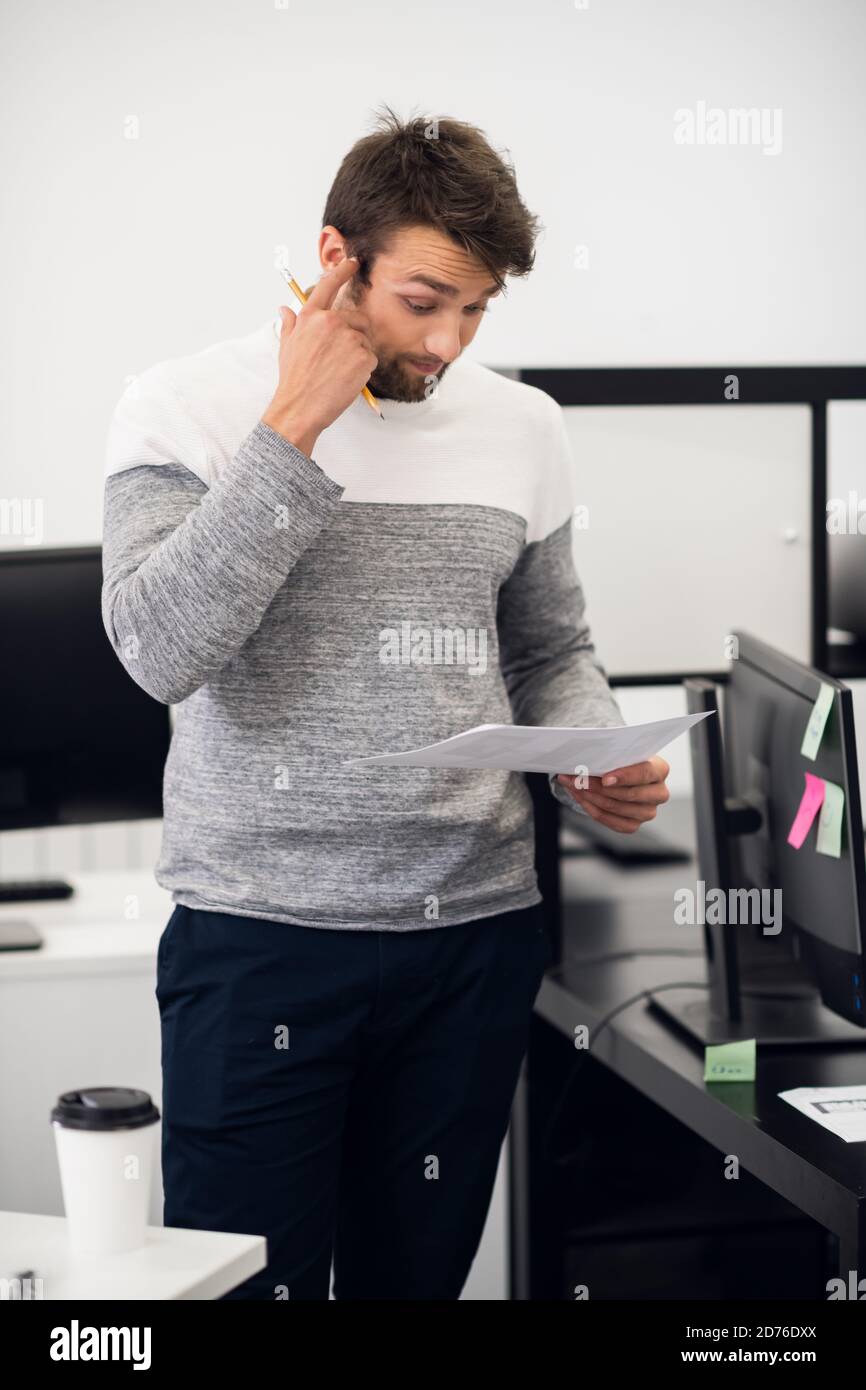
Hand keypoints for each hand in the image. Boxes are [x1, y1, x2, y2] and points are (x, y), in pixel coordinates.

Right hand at [261, 256, 377, 453]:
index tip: (352, 262)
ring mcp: (349, 338)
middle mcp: (330, 322)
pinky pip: (371, 358)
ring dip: (358, 355)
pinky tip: (347, 379)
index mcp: (310, 317)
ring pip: (365, 341)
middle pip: (358, 319)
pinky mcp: (363, 356)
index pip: (328, 285)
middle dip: (356, 335)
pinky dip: (364, 369)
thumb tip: (284, 309)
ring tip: (339, 371)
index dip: (342, 271)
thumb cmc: (293, 379)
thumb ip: (290, 324)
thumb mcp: (286, 346)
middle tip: (340, 359)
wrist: (301, 407)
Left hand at [556, 755, 670, 832]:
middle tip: (578, 780)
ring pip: (618, 808)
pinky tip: (581, 798)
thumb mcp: (620, 751)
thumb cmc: (621, 759)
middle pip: (630, 794)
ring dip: (592, 797)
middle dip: (600, 787)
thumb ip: (610, 754)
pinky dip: (593, 809)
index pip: (645, 773)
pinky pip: (612, 822)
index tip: (605, 778)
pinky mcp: (634, 824)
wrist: (619, 773)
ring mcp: (648, 811)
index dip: (624, 776)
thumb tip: (586, 759)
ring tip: (575, 786)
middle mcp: (659, 793)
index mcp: (660, 769)